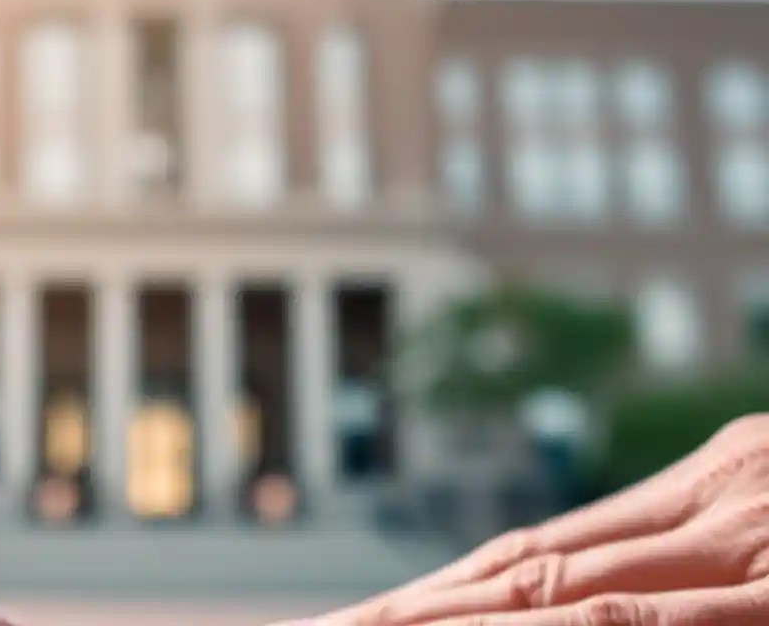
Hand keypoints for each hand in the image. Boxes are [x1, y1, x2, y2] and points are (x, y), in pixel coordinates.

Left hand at [277, 414, 768, 624]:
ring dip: (451, 618)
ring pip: (560, 589)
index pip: (539, 552)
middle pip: (521, 569)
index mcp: (701, 487)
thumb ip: (699, 550)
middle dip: (413, 608)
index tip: (367, 614)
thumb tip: (609, 586)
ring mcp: (739, 546)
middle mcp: (701, 506)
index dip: (445, 586)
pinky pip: (646, 618)